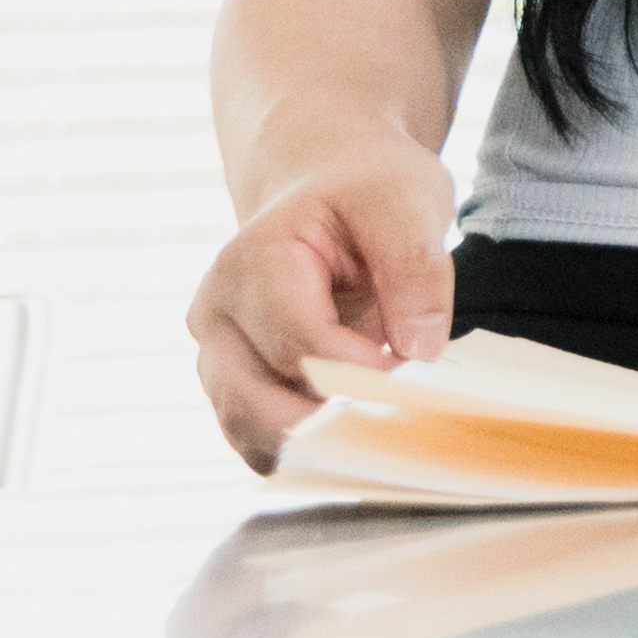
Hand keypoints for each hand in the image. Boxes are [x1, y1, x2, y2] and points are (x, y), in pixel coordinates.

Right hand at [186, 137, 460, 468]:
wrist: (329, 185)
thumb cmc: (367, 191)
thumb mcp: (408, 202)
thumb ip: (416, 269)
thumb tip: (419, 350)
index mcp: (252, 262)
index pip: (299, 342)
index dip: (359, 371)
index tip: (416, 378)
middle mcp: (217, 313)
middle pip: (256, 398)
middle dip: (331, 420)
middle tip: (401, 427)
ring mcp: (218, 352)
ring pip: (246, 427)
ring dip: (313, 447)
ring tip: (382, 444)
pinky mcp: (234, 381)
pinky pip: (254, 435)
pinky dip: (300, 452)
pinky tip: (353, 452)